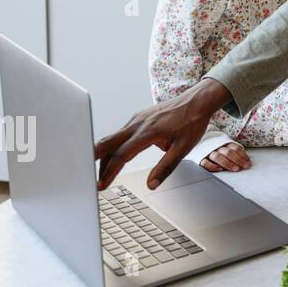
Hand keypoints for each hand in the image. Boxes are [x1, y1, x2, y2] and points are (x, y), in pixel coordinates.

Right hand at [94, 78, 231, 190]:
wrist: (198, 100)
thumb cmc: (192, 122)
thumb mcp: (183, 148)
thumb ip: (166, 167)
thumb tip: (152, 185)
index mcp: (147, 132)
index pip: (121, 155)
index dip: (110, 172)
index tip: (102, 185)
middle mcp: (137, 123)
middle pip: (107, 144)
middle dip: (95, 162)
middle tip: (89, 180)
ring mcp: (136, 119)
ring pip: (112, 139)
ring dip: (104, 156)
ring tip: (102, 175)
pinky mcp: (138, 118)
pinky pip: (119, 134)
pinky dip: (112, 147)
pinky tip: (113, 158)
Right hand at [200, 141, 250, 172]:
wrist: (198, 143)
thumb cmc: (216, 148)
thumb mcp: (226, 147)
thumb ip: (234, 152)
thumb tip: (246, 161)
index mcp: (224, 143)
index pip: (235, 148)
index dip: (243, 156)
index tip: (248, 164)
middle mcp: (217, 147)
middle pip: (228, 152)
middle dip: (237, 160)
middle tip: (243, 166)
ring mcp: (208, 153)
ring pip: (217, 157)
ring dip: (227, 163)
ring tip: (235, 169)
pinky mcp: (200, 159)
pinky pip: (205, 163)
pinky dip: (212, 166)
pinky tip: (220, 169)